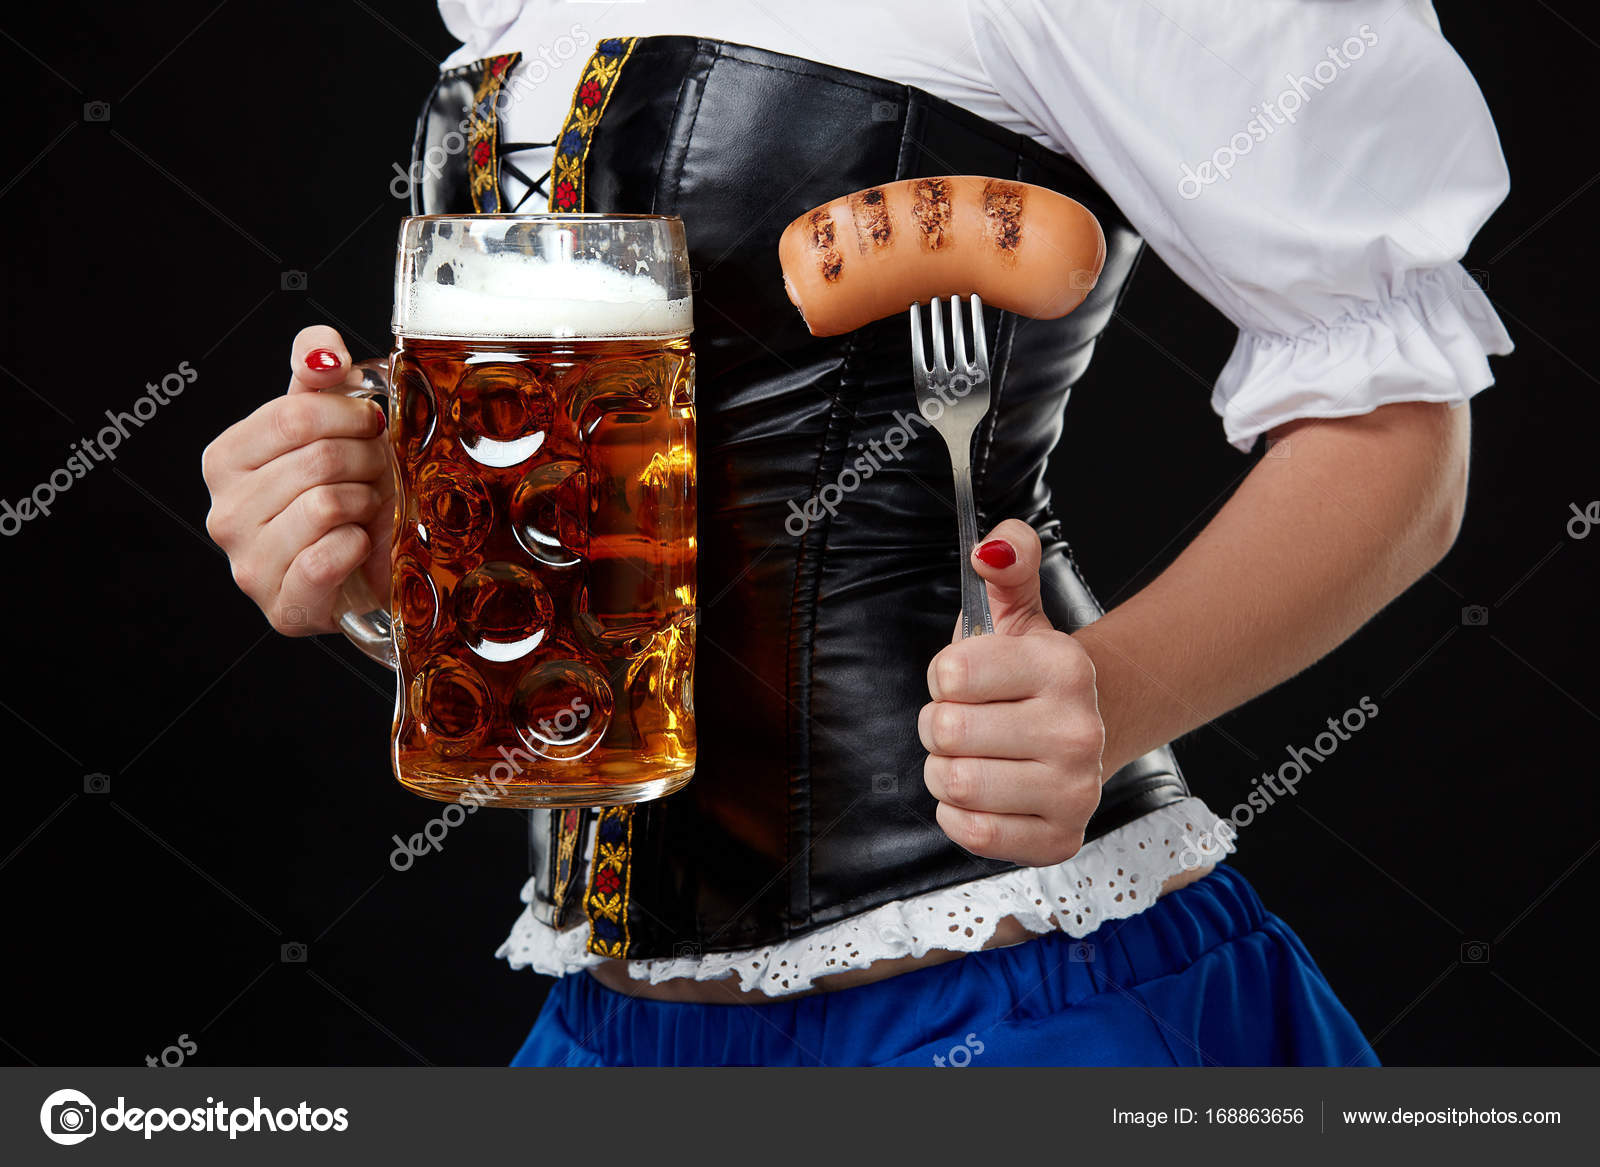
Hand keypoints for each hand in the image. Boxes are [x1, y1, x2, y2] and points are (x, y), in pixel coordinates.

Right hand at [202, 326, 392, 634]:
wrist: (368, 571)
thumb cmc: (348, 495)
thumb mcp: (331, 423)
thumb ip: (319, 374)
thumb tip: (321, 351)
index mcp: (227, 460)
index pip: (293, 415)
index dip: (351, 416)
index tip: (371, 426)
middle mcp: (225, 513)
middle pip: (317, 459)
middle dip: (367, 461)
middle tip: (378, 473)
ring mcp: (249, 564)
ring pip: (326, 505)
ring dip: (366, 504)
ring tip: (365, 510)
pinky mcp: (282, 605)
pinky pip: (328, 556)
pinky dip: (358, 546)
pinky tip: (358, 545)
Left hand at [919, 519, 1103, 866]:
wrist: (1081, 735)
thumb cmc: (1027, 676)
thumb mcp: (1017, 609)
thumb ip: (1008, 561)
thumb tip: (990, 550)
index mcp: (1065, 667)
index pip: (951, 674)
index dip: (942, 676)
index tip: (965, 679)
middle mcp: (1079, 730)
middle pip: (946, 731)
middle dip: (939, 725)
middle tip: (967, 722)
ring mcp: (1074, 790)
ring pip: (954, 783)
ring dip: (945, 770)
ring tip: (974, 757)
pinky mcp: (1059, 839)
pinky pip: (973, 833)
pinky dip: (959, 815)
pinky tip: (983, 794)